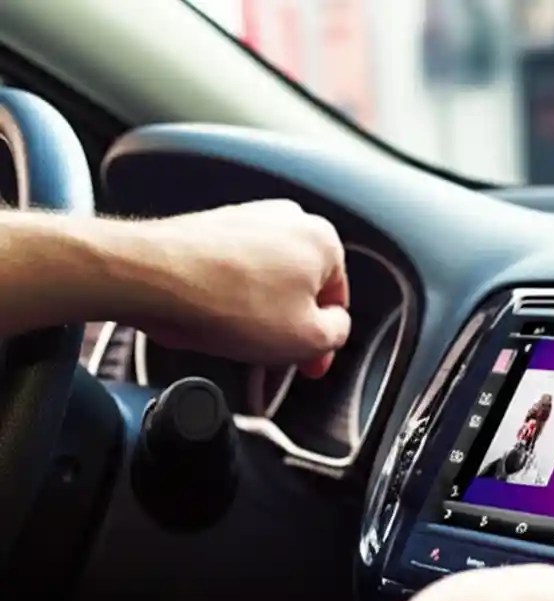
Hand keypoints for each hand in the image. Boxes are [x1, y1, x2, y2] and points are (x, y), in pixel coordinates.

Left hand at [118, 200, 350, 377]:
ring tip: (235, 337)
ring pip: (267, 280)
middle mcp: (288, 219)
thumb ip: (337, 334)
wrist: (152, 276)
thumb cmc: (228, 301)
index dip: (323, 342)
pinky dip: (229, 296)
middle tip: (272, 354)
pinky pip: (233, 271)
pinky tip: (213, 318)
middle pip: (301, 288)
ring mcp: (247, 219)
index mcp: (323, 240)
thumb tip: (333, 327)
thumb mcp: (308, 339)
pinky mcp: (212, 227)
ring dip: (259, 312)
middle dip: (290, 324)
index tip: (308, 363)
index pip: (337, 302)